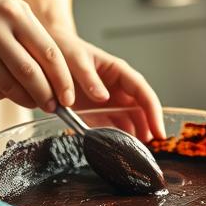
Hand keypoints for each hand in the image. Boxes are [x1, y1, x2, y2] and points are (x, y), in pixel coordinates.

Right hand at [0, 0, 74, 108]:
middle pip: (29, 75)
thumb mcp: (15, 10)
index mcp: (13, 13)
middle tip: (55, 107)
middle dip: (47, 96)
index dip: (63, 81)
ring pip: (8, 87)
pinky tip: (8, 89)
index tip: (69, 98)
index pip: (48, 54)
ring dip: (26, 99)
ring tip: (35, 101)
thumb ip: (37, 39)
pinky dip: (4, 94)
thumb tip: (58, 80)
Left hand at [50, 29, 165, 140]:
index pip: (143, 93)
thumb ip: (88, 77)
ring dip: (131, 138)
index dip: (153, 113)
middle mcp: (117, 89)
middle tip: (146, 151)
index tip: (158, 132)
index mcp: (119, 72)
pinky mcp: (94, 114)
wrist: (46, 56)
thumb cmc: (64, 50)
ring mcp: (107, 103)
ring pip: (127, 123)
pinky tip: (114, 151)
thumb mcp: (75, 59)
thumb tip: (104, 97)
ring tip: (131, 155)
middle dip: (146, 130)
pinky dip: (112, 140)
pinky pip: (108, 128)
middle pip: (139, 112)